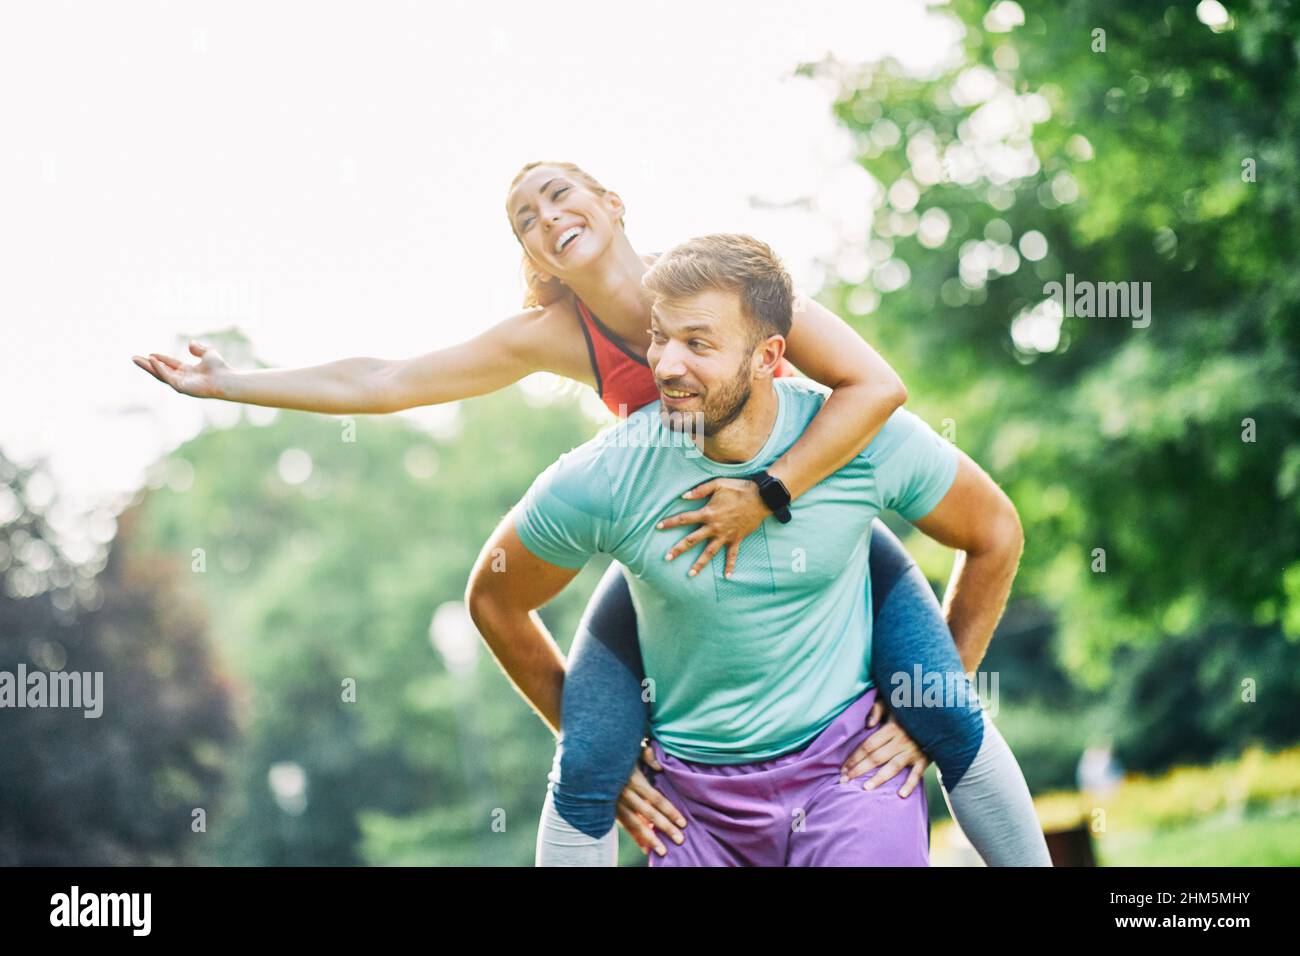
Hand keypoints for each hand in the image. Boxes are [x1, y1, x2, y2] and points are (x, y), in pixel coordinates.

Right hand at [131, 341, 228, 398]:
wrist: (226, 379)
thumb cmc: (220, 368)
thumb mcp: (208, 353)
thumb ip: (198, 349)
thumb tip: (191, 342)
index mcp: (188, 371)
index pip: (169, 364)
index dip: (160, 359)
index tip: (149, 354)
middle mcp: (182, 378)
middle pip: (160, 370)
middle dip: (147, 364)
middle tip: (133, 358)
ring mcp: (180, 384)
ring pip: (159, 374)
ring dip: (147, 367)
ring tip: (135, 359)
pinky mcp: (180, 387)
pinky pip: (166, 376)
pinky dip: (159, 368)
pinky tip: (151, 360)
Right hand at [614, 741, 686, 856]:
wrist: (586, 763)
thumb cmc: (614, 753)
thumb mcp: (631, 749)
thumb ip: (647, 755)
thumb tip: (659, 767)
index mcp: (633, 779)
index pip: (656, 798)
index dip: (670, 811)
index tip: (683, 823)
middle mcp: (625, 794)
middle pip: (649, 814)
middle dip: (665, 828)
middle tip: (680, 840)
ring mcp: (615, 804)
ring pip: (635, 824)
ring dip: (649, 839)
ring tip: (663, 852)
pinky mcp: (609, 810)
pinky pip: (623, 826)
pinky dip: (634, 838)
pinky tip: (644, 849)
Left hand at [655, 477, 769, 578]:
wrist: (761, 498)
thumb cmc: (739, 489)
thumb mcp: (718, 484)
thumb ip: (700, 490)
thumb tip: (683, 496)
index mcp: (708, 513)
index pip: (684, 518)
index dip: (670, 522)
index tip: (658, 527)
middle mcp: (714, 527)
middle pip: (692, 540)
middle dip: (678, 549)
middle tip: (667, 558)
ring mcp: (725, 535)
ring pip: (709, 552)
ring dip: (699, 564)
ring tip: (690, 574)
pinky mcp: (736, 539)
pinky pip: (732, 555)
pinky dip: (730, 566)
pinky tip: (727, 576)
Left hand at [839, 698, 928, 796]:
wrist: (938, 718)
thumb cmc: (909, 710)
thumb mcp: (892, 703)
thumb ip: (877, 710)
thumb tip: (867, 725)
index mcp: (891, 728)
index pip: (868, 745)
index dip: (854, 757)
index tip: (843, 767)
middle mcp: (900, 741)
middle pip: (876, 758)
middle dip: (858, 770)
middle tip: (844, 781)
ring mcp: (913, 751)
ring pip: (893, 767)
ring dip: (878, 778)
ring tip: (865, 788)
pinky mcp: (924, 759)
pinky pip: (917, 774)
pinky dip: (910, 785)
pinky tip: (901, 795)